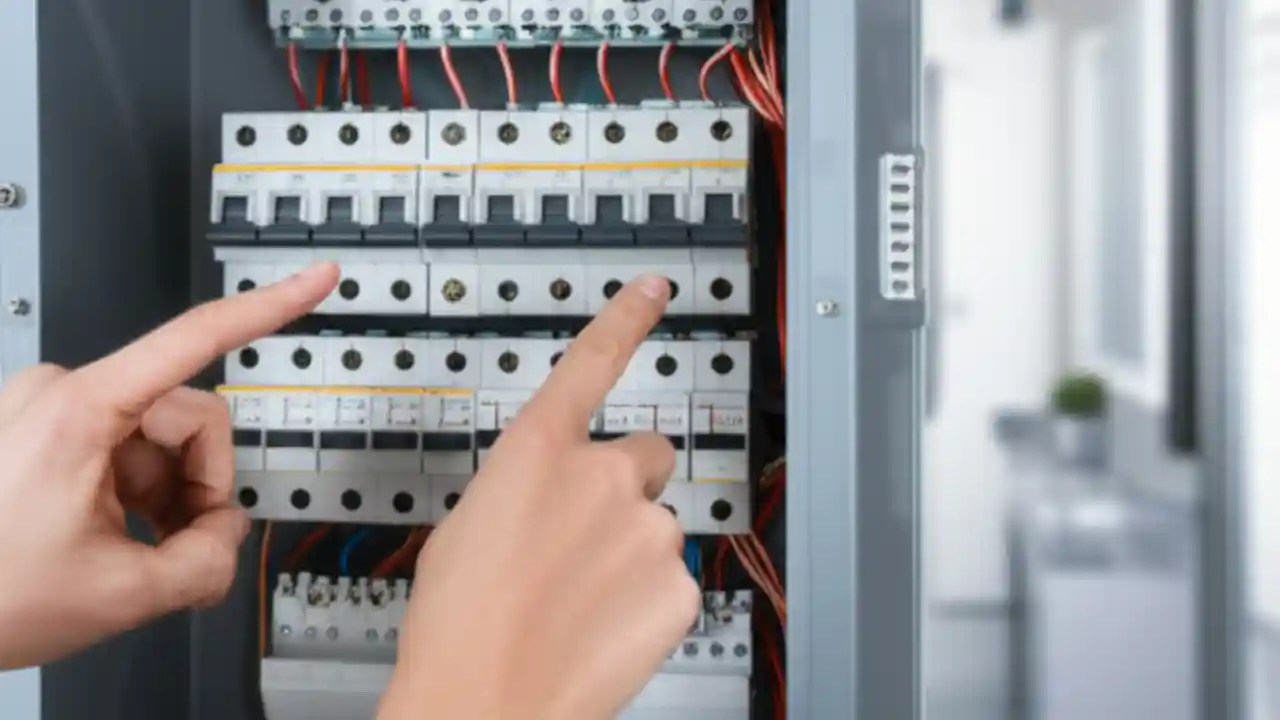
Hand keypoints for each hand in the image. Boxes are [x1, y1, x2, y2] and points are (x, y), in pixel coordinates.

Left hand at [0, 263, 337, 667]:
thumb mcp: (121, 595)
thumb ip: (208, 563)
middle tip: (187, 545)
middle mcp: (61, 391)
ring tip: (139, 551)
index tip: (317, 279)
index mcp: (80, 410)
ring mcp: (48, 409)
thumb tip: (229, 536)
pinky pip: (122, 447)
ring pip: (158, 438)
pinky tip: (119, 538)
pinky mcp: (40, 428)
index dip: (269, 307)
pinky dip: (138, 494)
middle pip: (188, 418)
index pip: (197, 339)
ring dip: (168, 496)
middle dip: (200, 485)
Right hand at [380, 275, 699, 719]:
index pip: (592, 363)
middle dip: (626, 484)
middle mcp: (603, 478)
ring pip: (655, 525)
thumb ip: (528, 487)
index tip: (655, 288)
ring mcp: (648, 532)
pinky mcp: (679, 588)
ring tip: (576, 599)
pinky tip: (600, 626)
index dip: (627, 319)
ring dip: (628, 551)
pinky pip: (670, 581)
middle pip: (647, 454)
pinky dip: (644, 601)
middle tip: (586, 537)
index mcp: (538, 452)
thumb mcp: (471, 524)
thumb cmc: (457, 624)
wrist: (482, 702)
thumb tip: (551, 492)